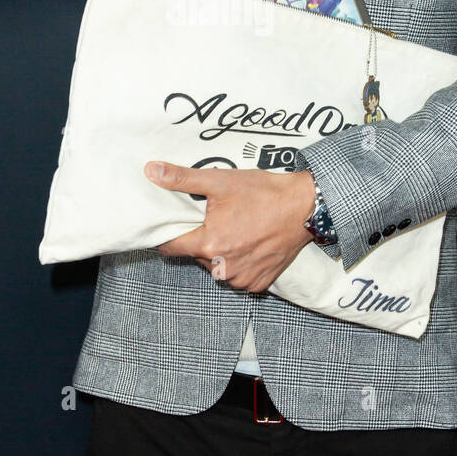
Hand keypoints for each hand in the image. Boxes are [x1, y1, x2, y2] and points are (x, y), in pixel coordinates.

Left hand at [144, 161, 315, 293]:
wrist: (304, 207)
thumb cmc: (263, 193)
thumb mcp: (220, 181)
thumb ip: (182, 179)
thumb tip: (151, 171)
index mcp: (210, 244)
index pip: (171, 246)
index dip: (168, 234)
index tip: (173, 224)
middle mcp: (223, 267)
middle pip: (196, 255)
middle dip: (201, 239)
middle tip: (216, 219)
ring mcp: (242, 279)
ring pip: (216, 267)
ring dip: (220, 252)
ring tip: (236, 229)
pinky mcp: (258, 284)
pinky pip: (237, 276)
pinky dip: (239, 263)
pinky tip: (249, 244)